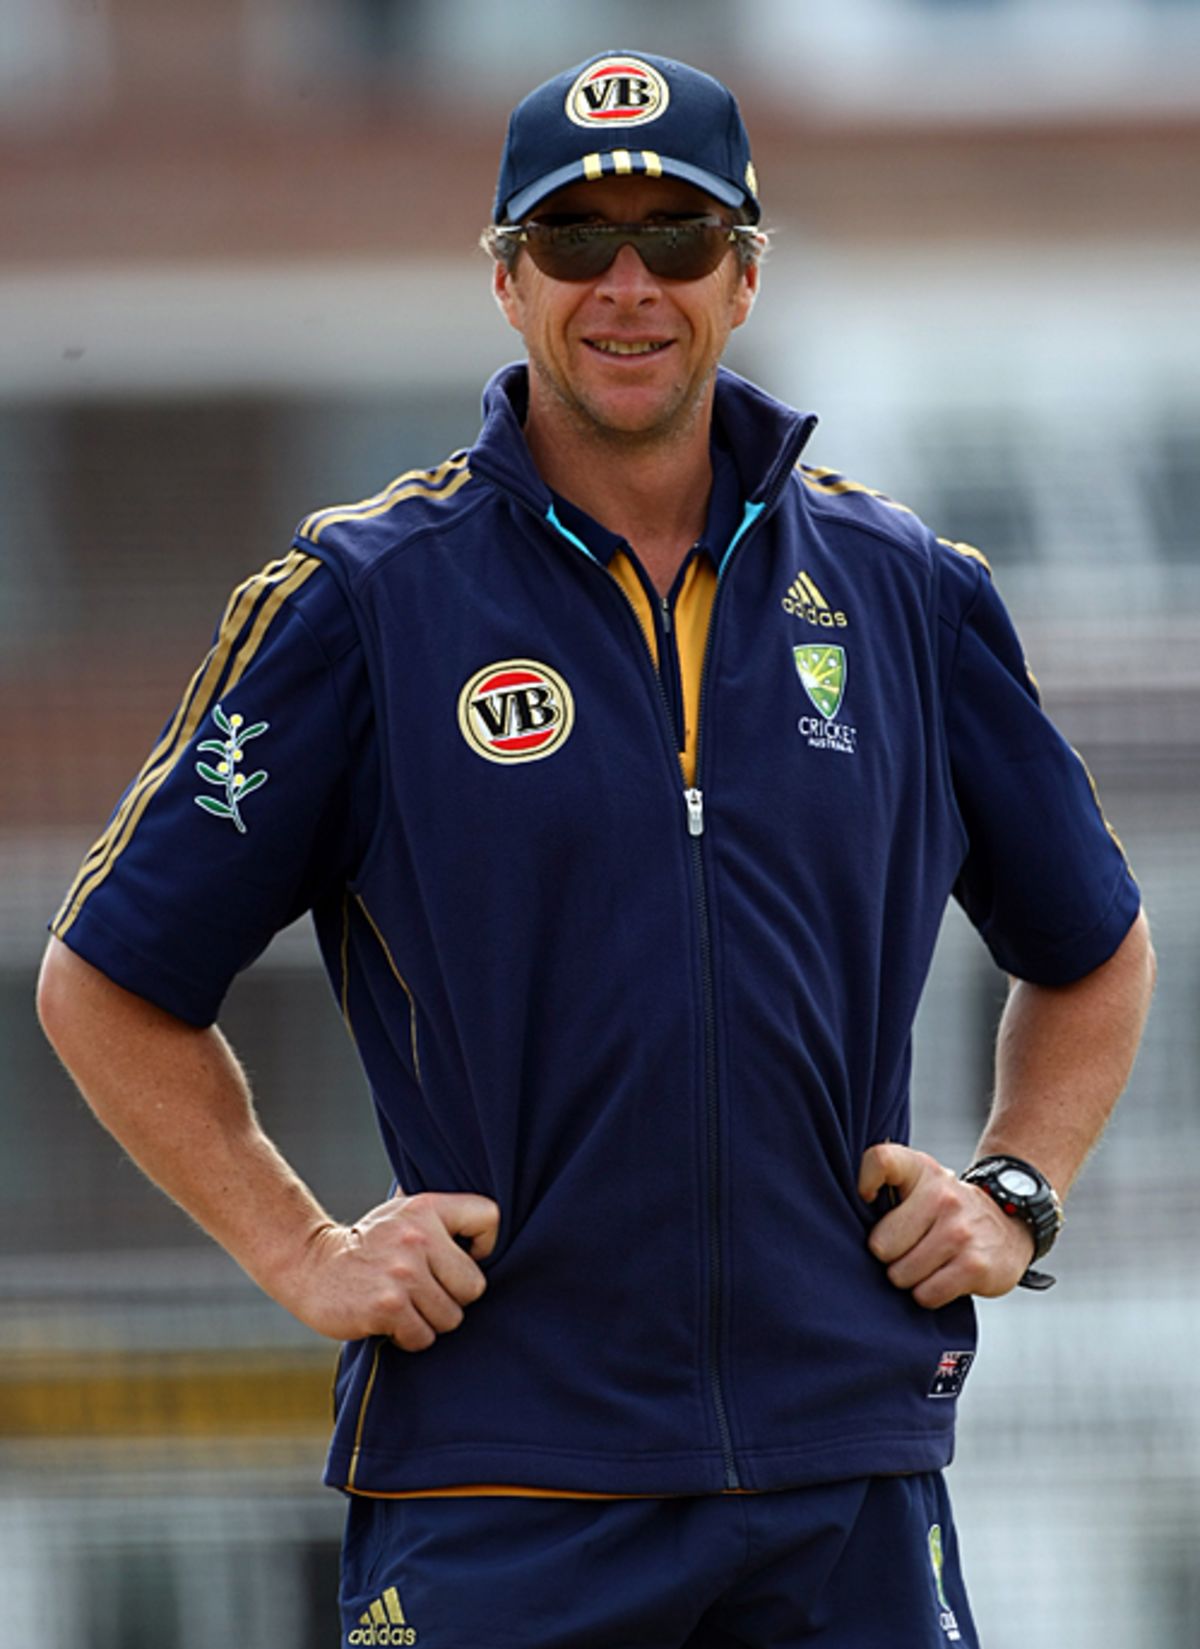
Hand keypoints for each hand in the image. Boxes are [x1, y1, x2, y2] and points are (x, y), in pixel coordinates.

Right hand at [284, 1191, 500, 1350]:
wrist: (310, 1266)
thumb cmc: (368, 1245)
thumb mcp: (402, 1214)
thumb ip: (441, 1216)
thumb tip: (493, 1221)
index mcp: (427, 1208)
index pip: (490, 1217)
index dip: (485, 1245)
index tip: (464, 1257)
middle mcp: (418, 1236)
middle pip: (475, 1286)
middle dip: (452, 1297)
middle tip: (422, 1291)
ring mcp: (403, 1272)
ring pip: (451, 1317)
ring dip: (429, 1321)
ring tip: (403, 1304)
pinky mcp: (388, 1306)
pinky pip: (424, 1337)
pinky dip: (408, 1337)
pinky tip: (388, 1319)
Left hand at [858, 1144, 1033, 1308]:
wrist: (1010, 1222)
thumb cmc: (946, 1208)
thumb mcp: (919, 1182)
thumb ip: (882, 1185)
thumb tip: (838, 1214)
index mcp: (921, 1170)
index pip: (880, 1160)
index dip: (864, 1183)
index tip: (867, 1199)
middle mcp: (942, 1195)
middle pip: (880, 1245)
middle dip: (890, 1256)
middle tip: (909, 1247)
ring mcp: (960, 1230)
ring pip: (901, 1275)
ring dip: (910, 1278)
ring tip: (928, 1262)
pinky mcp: (975, 1265)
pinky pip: (926, 1294)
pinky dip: (929, 1294)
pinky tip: (943, 1277)